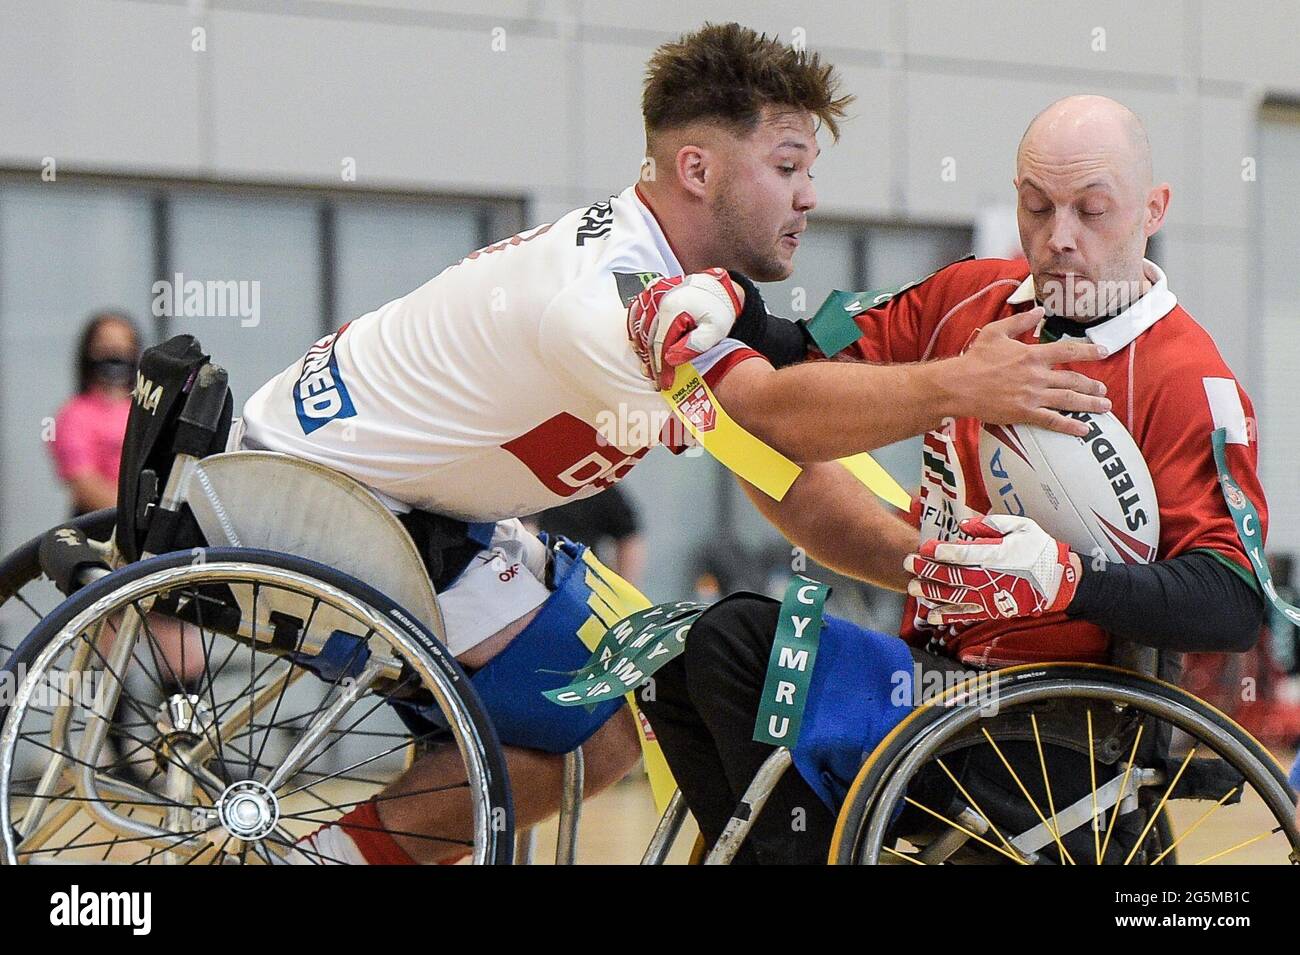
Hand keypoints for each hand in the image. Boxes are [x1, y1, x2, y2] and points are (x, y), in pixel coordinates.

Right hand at [627, 268, 743, 389]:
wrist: (719, 287)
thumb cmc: (719, 309)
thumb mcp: (715, 330)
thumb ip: (694, 345)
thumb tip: (670, 359)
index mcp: (673, 309)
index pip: (660, 345)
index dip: (661, 367)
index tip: (664, 383)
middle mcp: (659, 299)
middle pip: (647, 338)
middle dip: (651, 362)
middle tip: (656, 380)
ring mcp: (653, 294)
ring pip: (638, 327)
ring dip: (641, 349)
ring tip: (649, 367)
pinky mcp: (651, 293)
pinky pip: (636, 313)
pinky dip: (636, 331)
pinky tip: (640, 345)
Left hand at [904, 515, 1081, 625]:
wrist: (1059, 582)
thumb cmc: (1040, 550)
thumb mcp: (1021, 526)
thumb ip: (990, 524)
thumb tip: (964, 525)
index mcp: (996, 556)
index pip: (961, 554)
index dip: (939, 551)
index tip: (923, 546)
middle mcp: (989, 578)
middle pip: (951, 576)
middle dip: (927, 569)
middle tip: (908, 562)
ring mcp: (989, 597)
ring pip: (954, 596)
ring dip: (930, 592)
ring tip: (912, 587)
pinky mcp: (992, 610)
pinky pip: (965, 614)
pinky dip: (946, 615)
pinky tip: (930, 615)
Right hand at [950, 307, 1110, 437]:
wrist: (959, 385)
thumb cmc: (974, 359)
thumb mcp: (996, 332)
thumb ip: (1021, 321)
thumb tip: (1039, 311)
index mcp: (1032, 354)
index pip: (1068, 350)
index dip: (1089, 351)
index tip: (1103, 352)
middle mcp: (1037, 375)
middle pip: (1073, 379)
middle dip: (1092, 385)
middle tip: (1103, 389)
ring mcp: (1033, 395)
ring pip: (1069, 399)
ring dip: (1090, 403)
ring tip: (1104, 406)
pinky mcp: (1025, 412)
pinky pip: (1052, 420)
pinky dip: (1070, 425)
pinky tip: (1084, 428)